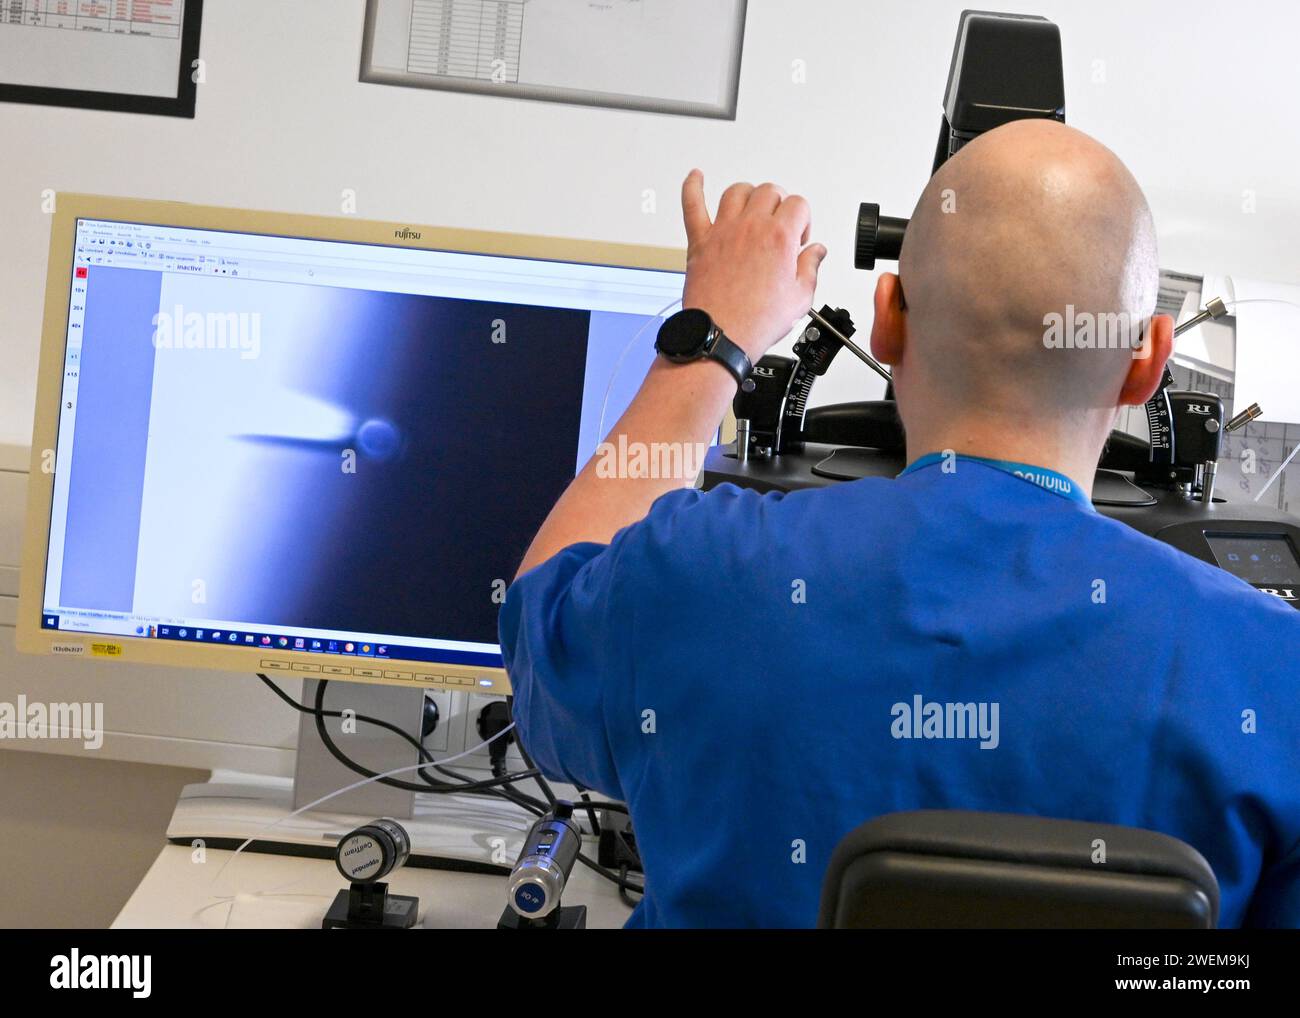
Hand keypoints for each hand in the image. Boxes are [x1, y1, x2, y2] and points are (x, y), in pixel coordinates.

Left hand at [679, 169, 826, 361]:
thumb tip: (816, 252)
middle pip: (769, 191)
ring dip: (749, 195)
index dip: (803, 219)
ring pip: (737, 192)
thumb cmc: (755, 321)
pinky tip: (695, 177)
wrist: (721, 336)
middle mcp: (751, 227)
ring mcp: (723, 232)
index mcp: (779, 237)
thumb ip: (811, 268)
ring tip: (754, 209)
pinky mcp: (700, 242)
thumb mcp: (800, 298)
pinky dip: (693, 187)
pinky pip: (692, 205)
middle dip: (780, 204)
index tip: (799, 238)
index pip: (799, 204)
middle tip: (780, 225)